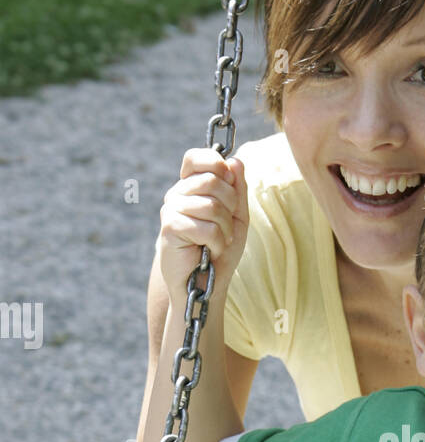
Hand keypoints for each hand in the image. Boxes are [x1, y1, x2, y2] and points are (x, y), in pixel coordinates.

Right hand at [156, 148, 248, 306]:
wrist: (206, 284)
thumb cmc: (220, 250)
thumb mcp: (237, 216)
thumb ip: (237, 189)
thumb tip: (235, 161)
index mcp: (191, 186)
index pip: (197, 157)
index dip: (217, 165)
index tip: (229, 184)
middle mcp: (177, 194)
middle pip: (212, 180)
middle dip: (231, 206)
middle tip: (227, 226)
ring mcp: (171, 210)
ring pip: (211, 205)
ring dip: (225, 229)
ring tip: (220, 241)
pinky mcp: (170, 229)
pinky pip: (205, 227)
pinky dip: (217, 241)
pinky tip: (212, 250)